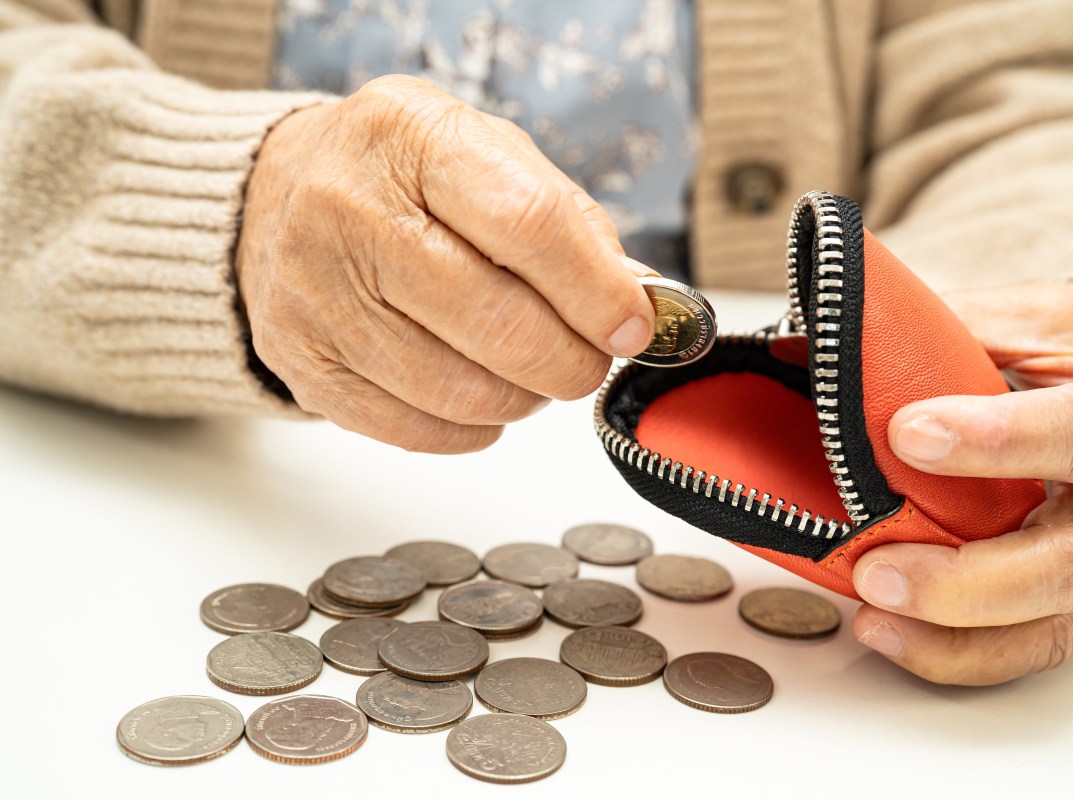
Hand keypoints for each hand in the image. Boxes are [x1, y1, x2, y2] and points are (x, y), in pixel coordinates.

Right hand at [236, 76, 654, 451]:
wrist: (280, 195)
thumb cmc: (405, 176)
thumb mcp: (489, 155)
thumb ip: (570, 223)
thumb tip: (637, 303)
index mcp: (410, 136)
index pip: (528, 223)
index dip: (597, 291)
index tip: (635, 326)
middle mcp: (348, 209)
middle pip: (498, 323)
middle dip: (571, 361)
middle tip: (589, 360)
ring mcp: (315, 292)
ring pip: (460, 390)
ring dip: (524, 397)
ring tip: (533, 372)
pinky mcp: (303, 361)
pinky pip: (415, 429)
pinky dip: (473, 427)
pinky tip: (482, 396)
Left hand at [851, 281, 1072, 684]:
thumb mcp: (1034, 318)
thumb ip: (945, 331)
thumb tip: (826, 339)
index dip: (999, 440)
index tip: (908, 433)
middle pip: (1069, 561)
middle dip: (965, 578)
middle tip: (876, 567)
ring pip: (1052, 622)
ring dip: (954, 633)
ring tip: (872, 612)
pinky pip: (1033, 646)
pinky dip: (959, 653)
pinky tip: (893, 635)